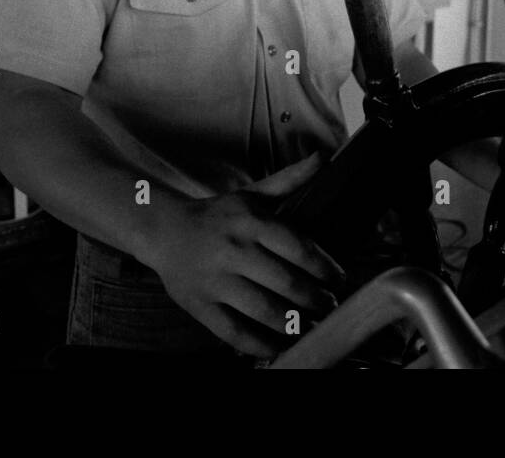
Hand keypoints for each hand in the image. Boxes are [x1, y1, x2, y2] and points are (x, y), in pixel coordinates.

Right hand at [145, 152, 345, 357]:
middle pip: (287, 284)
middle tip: (330, 305)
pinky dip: (262, 344)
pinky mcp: (201, 307)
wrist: (164, 231)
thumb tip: (322, 158)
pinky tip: (280, 345)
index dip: (325, 269)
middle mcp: (235, 251)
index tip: (339, 279)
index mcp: (251, 223)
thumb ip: (289, 180)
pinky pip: (236, 332)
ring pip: (265, 311)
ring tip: (312, 325)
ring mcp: (216, 281)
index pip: (299, 249)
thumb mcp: (252, 195)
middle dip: (316, 300)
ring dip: (296, 324)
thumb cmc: (218, 216)